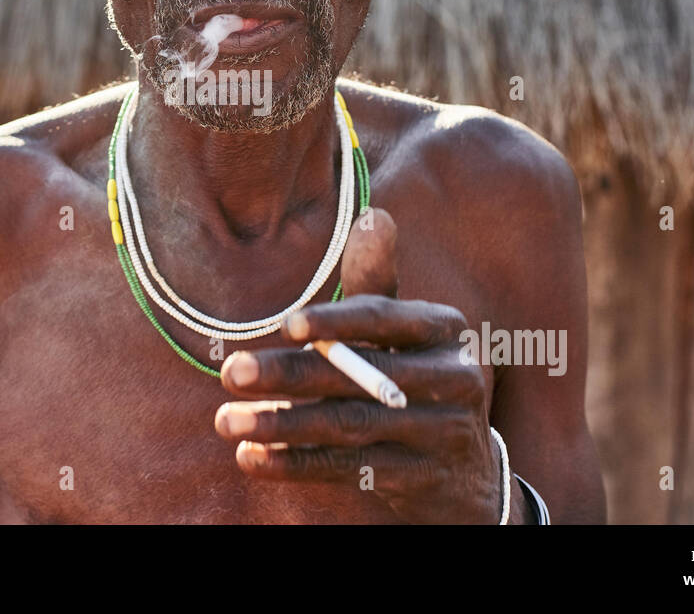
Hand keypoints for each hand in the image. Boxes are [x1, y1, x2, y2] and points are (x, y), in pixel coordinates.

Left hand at [213, 208, 505, 522]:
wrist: (466, 471)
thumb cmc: (418, 377)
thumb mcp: (405, 331)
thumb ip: (377, 283)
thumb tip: (374, 215)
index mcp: (444, 330)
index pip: (384, 318)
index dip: (335, 320)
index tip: (285, 324)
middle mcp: (454, 379)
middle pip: (359, 374)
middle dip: (289, 374)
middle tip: (230, 372)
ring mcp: (443, 433)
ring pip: (349, 424)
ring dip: (281, 424)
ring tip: (227, 420)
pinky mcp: (423, 479)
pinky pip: (350, 469)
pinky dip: (296, 463)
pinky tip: (252, 457)